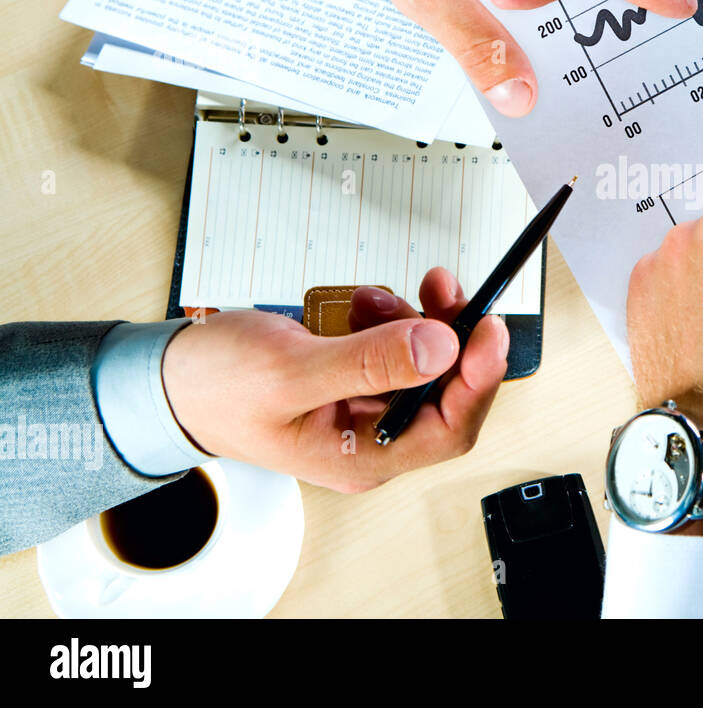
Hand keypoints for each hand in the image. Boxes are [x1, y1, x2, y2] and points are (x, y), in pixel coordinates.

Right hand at [163, 267, 507, 491]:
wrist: (169, 378)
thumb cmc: (215, 388)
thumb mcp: (292, 371)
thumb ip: (368, 362)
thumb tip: (439, 349)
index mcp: (363, 457)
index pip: (450, 428)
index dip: (480, 378)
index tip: (489, 327)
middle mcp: (373, 440)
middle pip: (445, 390)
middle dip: (447, 336)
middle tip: (441, 289)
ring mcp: (365, 409)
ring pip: (423, 363)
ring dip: (411, 321)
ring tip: (371, 298)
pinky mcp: (356, 379)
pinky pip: (395, 347)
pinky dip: (387, 319)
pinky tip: (359, 305)